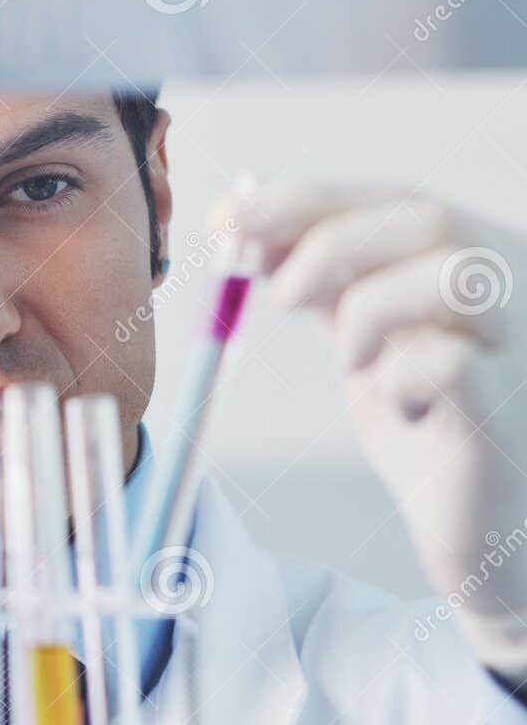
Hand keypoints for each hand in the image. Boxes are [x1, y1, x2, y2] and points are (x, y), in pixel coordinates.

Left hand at [213, 181, 526, 684]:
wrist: (486, 525)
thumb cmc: (431, 425)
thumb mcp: (366, 340)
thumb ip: (323, 285)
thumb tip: (244, 227)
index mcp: (480, 259)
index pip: (394, 198)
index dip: (306, 200)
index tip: (227, 217)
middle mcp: (519, 286)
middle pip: (428, 220)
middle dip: (328, 245)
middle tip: (275, 295)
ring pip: (454, 277)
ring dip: (371, 311)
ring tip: (354, 363)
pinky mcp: (515, 411)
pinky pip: (454, 366)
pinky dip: (401, 377)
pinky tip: (401, 406)